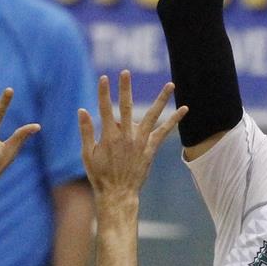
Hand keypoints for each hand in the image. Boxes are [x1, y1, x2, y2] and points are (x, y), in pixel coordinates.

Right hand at [78, 71, 184, 201]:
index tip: (104, 78)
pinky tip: (184, 108)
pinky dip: (174, 119)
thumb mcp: (87, 154)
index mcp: (108, 136)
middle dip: (125, 88)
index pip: (104, 108)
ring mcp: (140, 141)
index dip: (103, 92)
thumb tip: (82, 110)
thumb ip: (86, 131)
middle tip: (126, 72)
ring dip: (161, 99)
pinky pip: (164, 131)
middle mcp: (126, 136)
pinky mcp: (150, 148)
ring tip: (170, 84)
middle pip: (126, 106)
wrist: (117, 193)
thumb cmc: (99, 175)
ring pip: (152, 115)